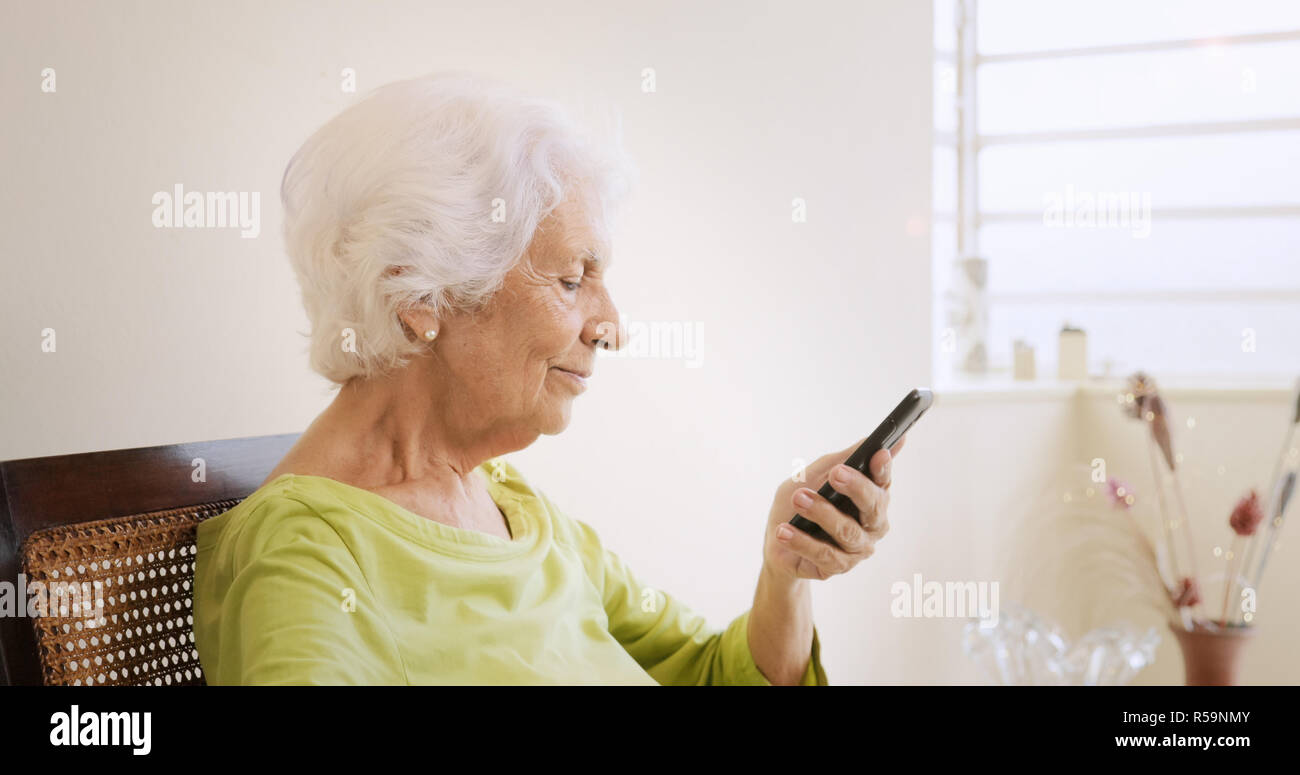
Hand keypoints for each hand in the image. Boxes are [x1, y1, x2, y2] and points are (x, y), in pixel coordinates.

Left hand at [762, 435, 905, 582]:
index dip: (883, 469)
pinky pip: (824, 554)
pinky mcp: (838, 567)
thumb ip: (841, 459)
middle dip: (855, 488)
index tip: (879, 453)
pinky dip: (801, 541)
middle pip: (873, 507)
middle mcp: (871, 524)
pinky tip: (783, 530)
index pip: (883, 481)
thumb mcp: (813, 474)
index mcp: (871, 497)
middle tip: (835, 473)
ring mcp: (857, 549)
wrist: (777, 541)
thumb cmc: (800, 501)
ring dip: (821, 513)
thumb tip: (876, 440)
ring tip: (798, 499)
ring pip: (847, 531)